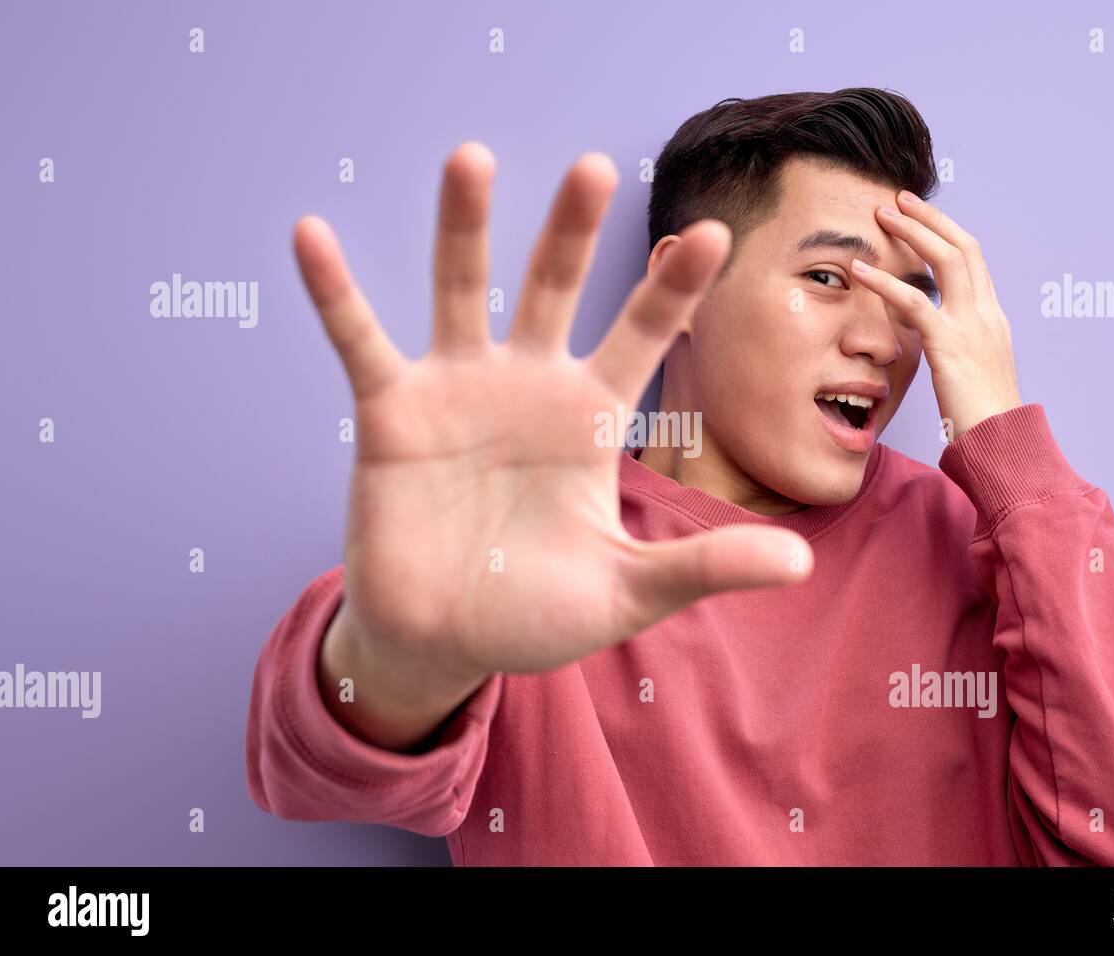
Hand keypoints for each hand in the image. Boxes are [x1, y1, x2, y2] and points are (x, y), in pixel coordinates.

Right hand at [294, 143, 811, 694]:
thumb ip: (705, 564)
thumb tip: (801, 559)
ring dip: (464, 226)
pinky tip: (312, 236)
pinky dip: (337, 293)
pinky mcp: (391, 412)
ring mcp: (458, 391)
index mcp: (590, 418)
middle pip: (555, 289)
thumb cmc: (537, 613)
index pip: (641, 336)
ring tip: (472, 157)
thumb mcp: (628, 590)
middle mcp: (527, 386)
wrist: (444, 643)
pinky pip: (360, 340)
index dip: (671, 288)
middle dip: (573, 231)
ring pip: (461, 290)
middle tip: (595, 167)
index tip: (711, 234)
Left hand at [849, 192, 1021, 439]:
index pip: (973, 260)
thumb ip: (951, 342)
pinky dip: (885, 282)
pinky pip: (916, 303)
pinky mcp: (951, 346)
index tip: (920, 215)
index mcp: (993, 319)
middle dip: (930, 218)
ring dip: (912, 232)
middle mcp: (987, 315)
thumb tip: (923, 327)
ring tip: (880, 215)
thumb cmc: (982, 419)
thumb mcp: (970, 371)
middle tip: (898, 199)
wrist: (1001, 444)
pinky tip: (860, 271)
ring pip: (946, 261)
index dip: (946, 232)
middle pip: (962, 247)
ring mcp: (973, 327)